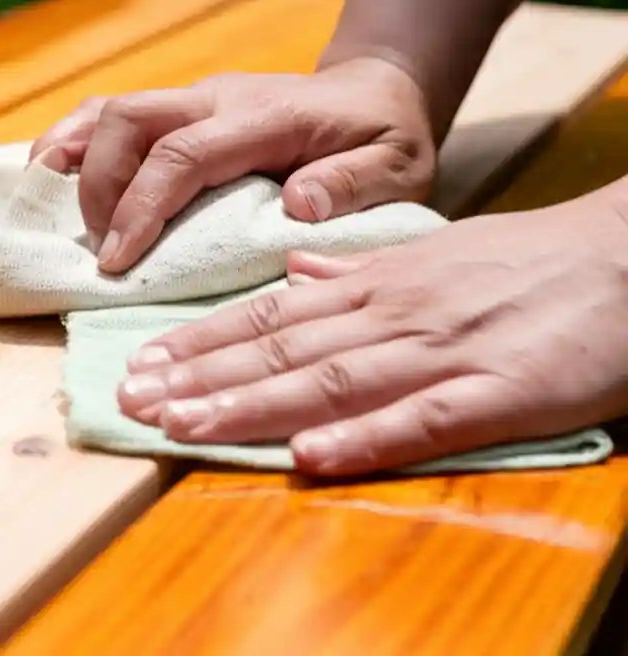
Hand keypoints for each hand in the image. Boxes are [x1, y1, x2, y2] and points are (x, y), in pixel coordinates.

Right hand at [29, 57, 435, 272]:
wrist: (374, 95)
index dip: (142, 206)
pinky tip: (51, 180)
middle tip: (105, 253)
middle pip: (128, 121)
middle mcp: (216, 98)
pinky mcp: (176, 111)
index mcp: (264, 117)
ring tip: (61, 222)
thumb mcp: (397, 168)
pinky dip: (73, 145)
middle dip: (100, 188)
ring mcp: (191, 99)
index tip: (117, 262)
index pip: (183, 154)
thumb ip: (354, 185)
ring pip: (109, 111)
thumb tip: (297, 204)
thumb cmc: (384, 141)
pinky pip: (109, 116)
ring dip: (76, 165)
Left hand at [114, 190, 627, 476]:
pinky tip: (308, 458)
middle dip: (201, 377)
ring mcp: (443, 354)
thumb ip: (357, 268)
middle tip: (133, 399)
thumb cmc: (526, 261)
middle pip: (282, 348)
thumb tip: (293, 269)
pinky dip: (363, 440)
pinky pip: (421, 421)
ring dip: (251, 405)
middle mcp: (394, 315)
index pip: (271, 314)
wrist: (627, 256)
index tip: (144, 364)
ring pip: (330, 381)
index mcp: (377, 285)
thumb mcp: (430, 252)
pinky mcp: (500, 393)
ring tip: (185, 426)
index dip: (202, 343)